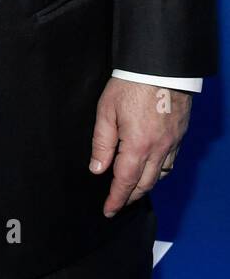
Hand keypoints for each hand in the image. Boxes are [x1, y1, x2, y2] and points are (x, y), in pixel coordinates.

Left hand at [89, 77, 190, 216]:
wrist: (160, 67)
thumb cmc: (130, 85)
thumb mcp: (106, 111)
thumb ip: (102, 142)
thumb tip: (97, 169)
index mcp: (137, 146)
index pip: (125, 182)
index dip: (116, 199)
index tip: (109, 210)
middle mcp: (158, 149)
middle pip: (145, 183)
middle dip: (131, 197)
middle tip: (119, 204)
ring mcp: (172, 142)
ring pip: (161, 175)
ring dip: (146, 185)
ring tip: (133, 190)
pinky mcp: (180, 134)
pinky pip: (172, 161)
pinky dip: (161, 171)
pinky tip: (152, 169)